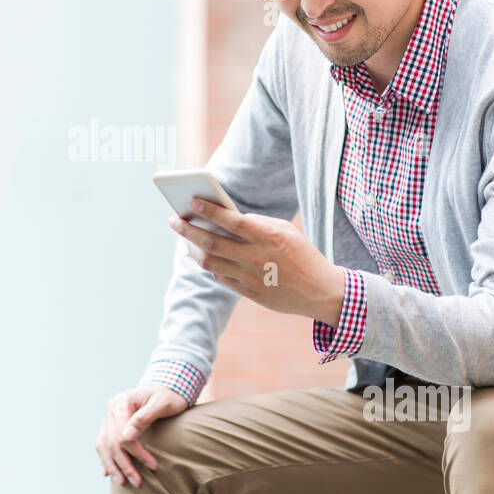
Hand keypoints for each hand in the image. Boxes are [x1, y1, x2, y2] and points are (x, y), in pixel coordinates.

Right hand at [95, 385, 186, 486]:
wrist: (168, 387)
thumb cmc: (168, 396)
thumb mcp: (162, 404)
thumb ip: (144, 418)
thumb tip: (127, 437)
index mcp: (120, 403)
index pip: (122, 435)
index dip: (137, 453)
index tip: (153, 465)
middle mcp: (111, 410)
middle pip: (112, 443)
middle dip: (124, 465)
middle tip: (137, 482)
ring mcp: (109, 417)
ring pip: (103, 445)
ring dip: (111, 466)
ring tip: (121, 482)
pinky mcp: (112, 424)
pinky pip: (103, 443)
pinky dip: (105, 458)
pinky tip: (106, 472)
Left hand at [169, 197, 346, 323]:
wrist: (319, 291)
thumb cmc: (302, 254)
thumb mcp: (285, 231)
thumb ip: (256, 224)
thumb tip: (224, 218)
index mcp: (269, 237)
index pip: (232, 221)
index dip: (209, 211)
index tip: (191, 201)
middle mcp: (257, 257)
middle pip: (212, 242)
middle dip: (188, 230)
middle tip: (174, 220)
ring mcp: (251, 277)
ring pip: (210, 262)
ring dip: (193, 249)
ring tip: (186, 239)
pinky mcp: (249, 292)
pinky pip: (220, 276)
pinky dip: (209, 264)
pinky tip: (205, 255)